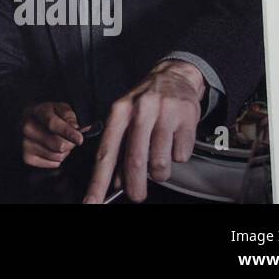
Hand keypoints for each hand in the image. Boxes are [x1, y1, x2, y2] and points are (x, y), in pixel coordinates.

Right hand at [21, 101, 85, 168]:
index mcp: (36, 111)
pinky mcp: (27, 157)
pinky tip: (52, 148)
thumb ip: (68, 115)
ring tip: (60, 141)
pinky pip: (53, 163)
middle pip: (58, 145)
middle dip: (70, 143)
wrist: (29, 122)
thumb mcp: (59, 108)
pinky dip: (57, 158)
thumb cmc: (48, 115)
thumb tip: (75, 128)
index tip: (79, 139)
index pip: (52, 123)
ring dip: (65, 151)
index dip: (67, 132)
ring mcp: (25, 143)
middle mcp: (27, 127)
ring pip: (58, 156)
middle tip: (71, 138)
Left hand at [83, 60, 205, 203]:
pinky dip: (177, 156)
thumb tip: (115, 182)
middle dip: (135, 187)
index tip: (91, 202)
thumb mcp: (126, 118)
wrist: (174, 76)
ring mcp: (165, 113)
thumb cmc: (145, 102)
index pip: (106, 153)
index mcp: (119, 111)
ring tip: (159, 160)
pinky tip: (174, 141)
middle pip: (134, 161)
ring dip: (159, 172)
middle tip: (136, 196)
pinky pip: (181, 155)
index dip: (98, 182)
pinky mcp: (186, 118)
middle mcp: (140, 110)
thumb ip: (119, 148)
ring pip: (160, 163)